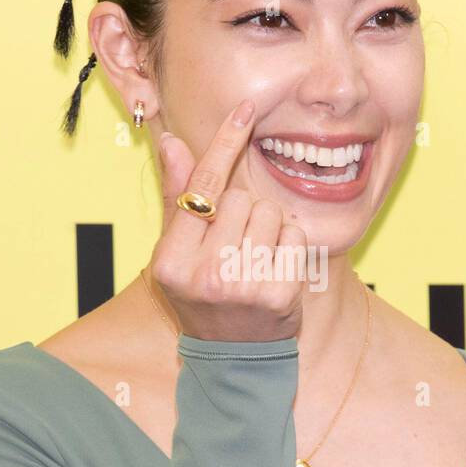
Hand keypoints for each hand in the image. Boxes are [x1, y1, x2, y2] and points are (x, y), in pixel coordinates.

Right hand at [150, 100, 307, 341]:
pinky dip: (289, 246)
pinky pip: (294, 237)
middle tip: (237, 244)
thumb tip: (173, 141)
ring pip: (270, 213)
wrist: (233, 357)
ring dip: (269, 226)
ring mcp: (242, 286)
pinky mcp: (278, 295)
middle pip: (242, 199)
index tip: (245, 109)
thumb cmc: (202, 295)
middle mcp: (204, 274)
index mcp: (171, 261)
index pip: (201, 188)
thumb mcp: (177, 251)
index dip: (224, 144)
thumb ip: (177, 197)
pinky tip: (274, 269)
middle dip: (245, 211)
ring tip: (255, 257)